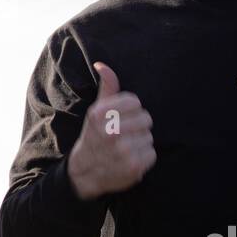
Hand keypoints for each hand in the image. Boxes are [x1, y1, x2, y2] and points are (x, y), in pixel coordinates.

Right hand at [67, 62, 155, 200]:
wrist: (85, 172)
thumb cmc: (94, 136)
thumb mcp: (96, 111)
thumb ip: (106, 88)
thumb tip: (102, 64)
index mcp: (100, 114)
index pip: (135, 102)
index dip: (131, 110)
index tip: (121, 119)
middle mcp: (110, 131)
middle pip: (146, 118)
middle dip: (137, 126)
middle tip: (124, 135)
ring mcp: (122, 150)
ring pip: (149, 136)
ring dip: (140, 142)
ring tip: (125, 148)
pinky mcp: (134, 166)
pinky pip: (152, 153)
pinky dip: (143, 157)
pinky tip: (129, 159)